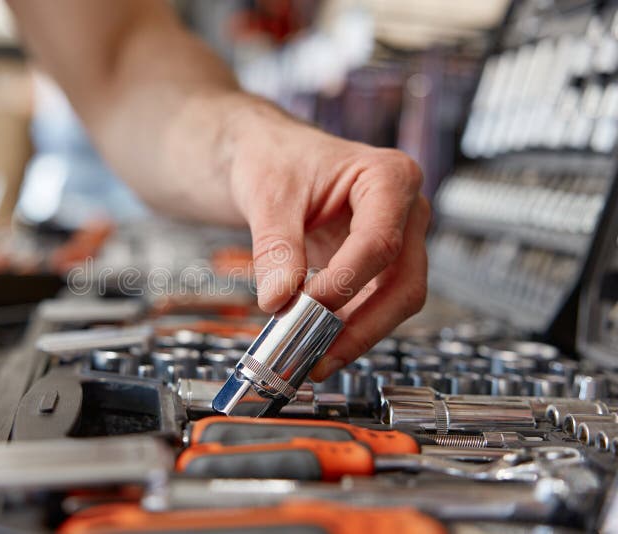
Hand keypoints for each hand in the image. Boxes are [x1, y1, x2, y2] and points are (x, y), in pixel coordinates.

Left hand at [228, 105, 430, 380]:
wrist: (270, 157)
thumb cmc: (277, 158)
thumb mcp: (269, 196)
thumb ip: (276, 248)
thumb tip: (279, 301)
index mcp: (390, 177)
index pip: (378, 243)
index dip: (344, 284)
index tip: (304, 309)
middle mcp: (405, 212)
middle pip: (403, 284)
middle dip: (362, 327)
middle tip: (319, 358)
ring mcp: (397, 240)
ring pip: (393, 302)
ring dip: (354, 335)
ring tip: (311, 360)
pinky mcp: (378, 266)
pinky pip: (371, 304)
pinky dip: (345, 328)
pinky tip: (315, 346)